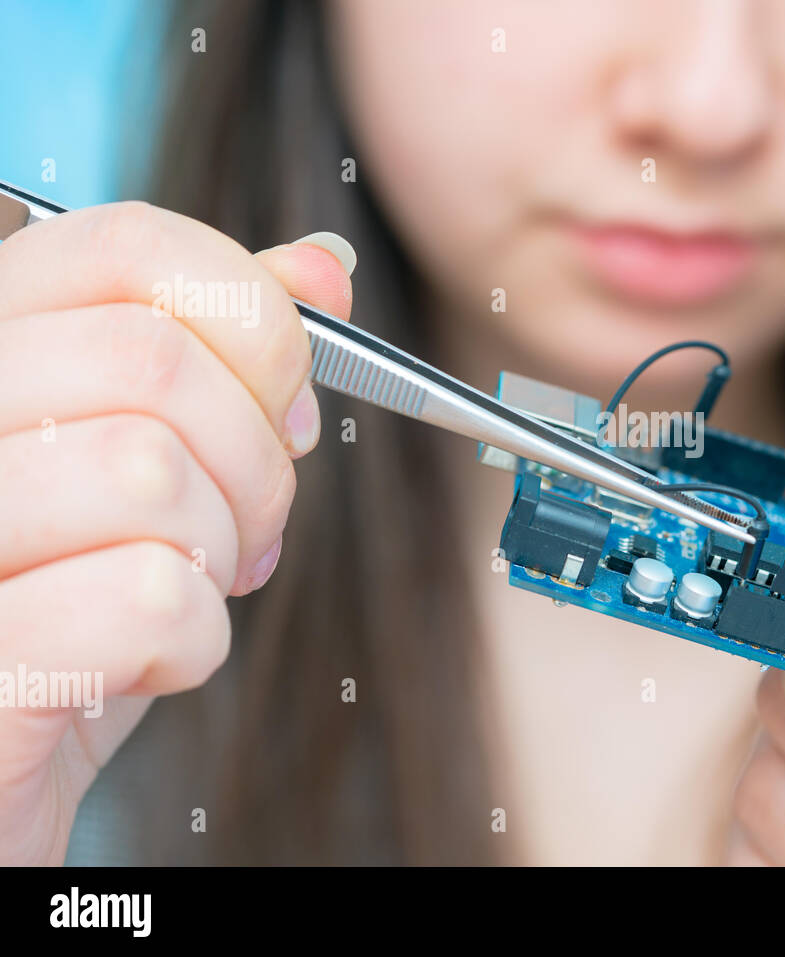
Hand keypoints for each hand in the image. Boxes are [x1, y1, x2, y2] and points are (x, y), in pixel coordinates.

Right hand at [0, 202, 353, 863]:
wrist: (3, 777)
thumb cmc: (77, 609)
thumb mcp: (154, 467)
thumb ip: (222, 355)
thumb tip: (322, 266)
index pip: (127, 246)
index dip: (252, 320)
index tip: (285, 409)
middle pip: (155, 358)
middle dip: (256, 458)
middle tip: (247, 530)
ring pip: (150, 472)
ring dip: (220, 552)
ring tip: (190, 591)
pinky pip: (143, 597)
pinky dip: (192, 641)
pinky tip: (150, 663)